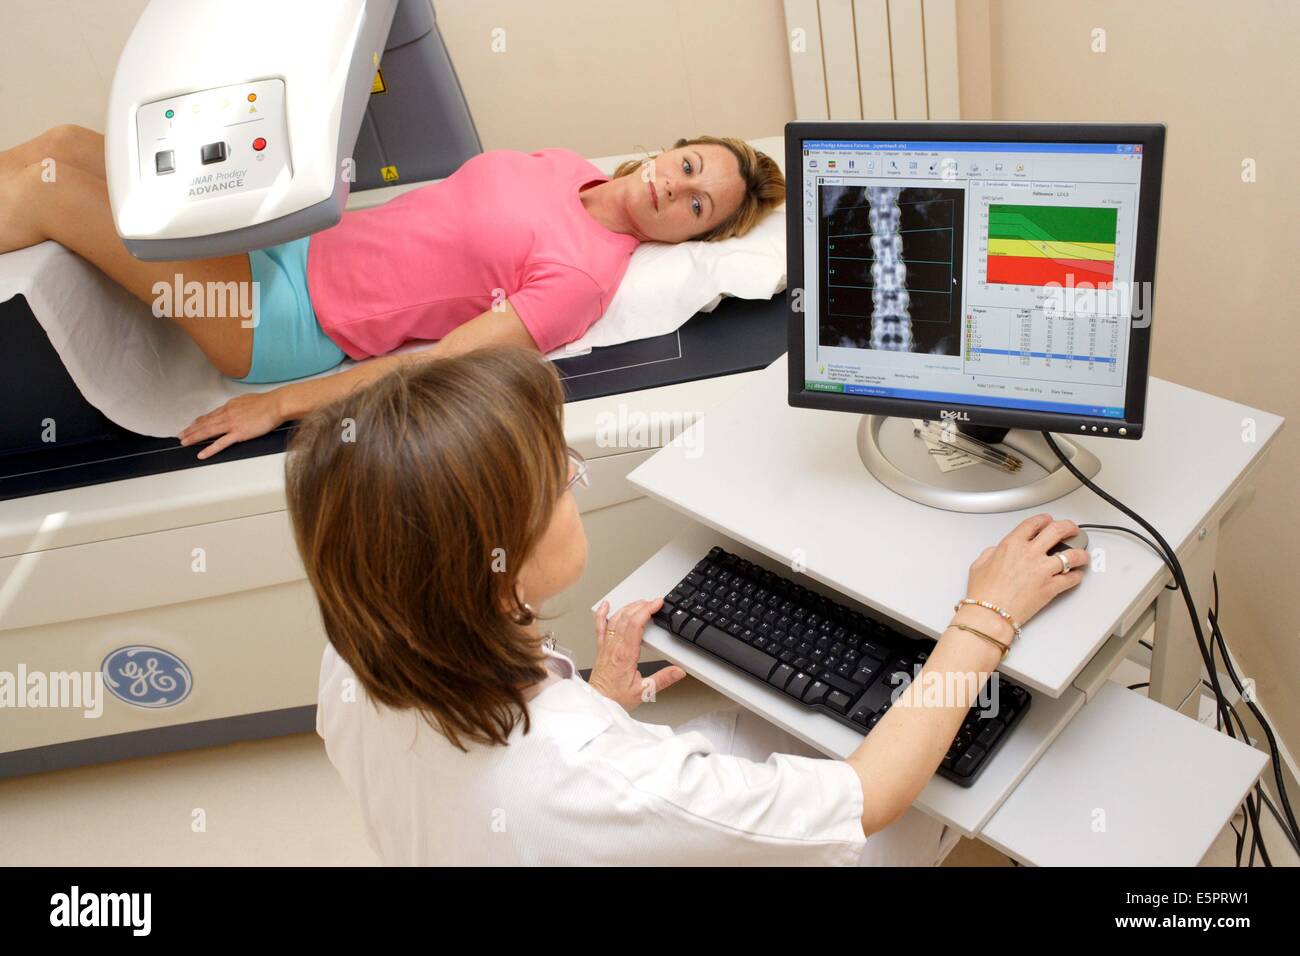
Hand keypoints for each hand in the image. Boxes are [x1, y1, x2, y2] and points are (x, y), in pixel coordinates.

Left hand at [178, 389, 286, 459]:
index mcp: (229, 406)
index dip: (198, 421)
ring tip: (184, 443)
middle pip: (204, 423)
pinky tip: (201, 454)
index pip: (210, 415)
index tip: (192, 426)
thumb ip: (239, 406)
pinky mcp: (239, 433)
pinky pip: (220, 443)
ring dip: (194, 438)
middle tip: (181, 436)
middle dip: (191, 430)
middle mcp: (227, 414)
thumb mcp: (248, 400)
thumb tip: (237, 409)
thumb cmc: (267, 403)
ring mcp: (231, 424)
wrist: (276, 405)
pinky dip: (209, 449)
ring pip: (208, 432)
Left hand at [588, 599, 685, 710]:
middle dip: (641, 605)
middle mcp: (614, 647)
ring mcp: (606, 646)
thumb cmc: (616, 698)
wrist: (598, 703)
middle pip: (626, 618)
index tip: (657, 603)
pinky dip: (602, 614)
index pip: (636, 625)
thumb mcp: (644, 691)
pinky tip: (605, 606)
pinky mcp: (601, 649)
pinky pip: (599, 627)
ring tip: (639, 602)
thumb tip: (678, 671)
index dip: (647, 610)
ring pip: (615, 620)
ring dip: (627, 607)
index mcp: (626, 655)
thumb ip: (663, 679)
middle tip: (653, 601)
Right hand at [963, 513, 1089, 633]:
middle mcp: (1030, 553)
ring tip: (1082, 555)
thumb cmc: (983, 593)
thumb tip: (997, 551)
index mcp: (1012, 545)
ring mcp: (1043, 570)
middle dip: (1069, 528)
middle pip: (1058, 530)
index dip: (1044, 519)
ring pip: (1072, 555)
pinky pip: (1072, 578)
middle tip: (1072, 531)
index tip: (1048, 521)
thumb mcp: (979, 565)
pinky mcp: (1051, 587)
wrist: (990, 614)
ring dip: (1080, 554)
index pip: (1034, 523)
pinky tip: (1076, 575)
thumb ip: (991, 553)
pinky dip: (1077, 576)